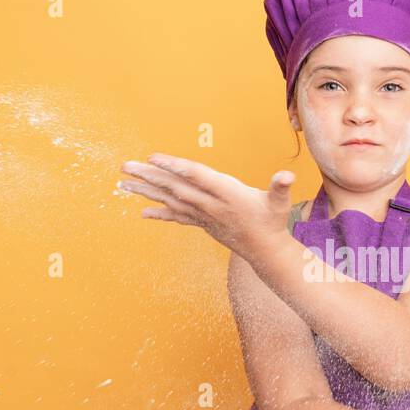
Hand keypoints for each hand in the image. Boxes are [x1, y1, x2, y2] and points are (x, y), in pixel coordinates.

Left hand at [118, 154, 294, 258]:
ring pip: (169, 201)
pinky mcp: (201, 223)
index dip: (174, 167)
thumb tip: (286, 175)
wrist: (265, 251)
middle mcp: (209, 205)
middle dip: (149, 176)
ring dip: (145, 191)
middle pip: (174, 187)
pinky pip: (176, 217)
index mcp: (225, 193)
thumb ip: (280, 187)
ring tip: (123, 183)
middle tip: (125, 167)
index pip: (196, 176)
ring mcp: (202, 215)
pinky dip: (159, 213)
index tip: (153, 158)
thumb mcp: (279, 202)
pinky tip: (142, 212)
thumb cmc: (272, 221)